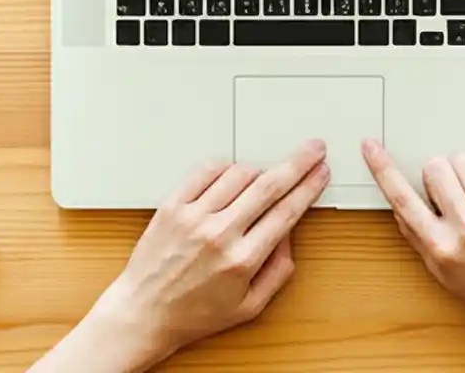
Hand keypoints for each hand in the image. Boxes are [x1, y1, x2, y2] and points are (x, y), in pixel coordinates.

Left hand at [31, 140, 329, 372]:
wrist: (144, 313)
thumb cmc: (194, 313)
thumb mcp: (249, 306)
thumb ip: (278, 270)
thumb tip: (290, 232)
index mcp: (241, 260)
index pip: (286, 211)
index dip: (309, 187)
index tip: (320, 173)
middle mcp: (218, 234)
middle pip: (269, 185)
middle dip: (298, 163)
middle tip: (312, 150)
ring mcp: (193, 217)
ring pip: (238, 174)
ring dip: (260, 168)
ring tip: (265, 176)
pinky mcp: (171, 207)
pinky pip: (204, 171)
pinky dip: (224, 166)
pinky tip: (231, 173)